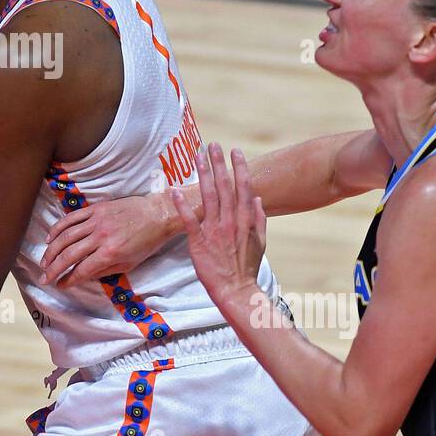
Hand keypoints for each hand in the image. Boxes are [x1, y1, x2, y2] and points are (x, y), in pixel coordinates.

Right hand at [40, 194, 170, 285]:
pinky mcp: (95, 209)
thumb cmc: (147, 242)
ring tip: (44, 262)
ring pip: (66, 237)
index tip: (60, 286)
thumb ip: (105, 270)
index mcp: (110, 253)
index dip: (68, 280)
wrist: (157, 214)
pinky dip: (58, 229)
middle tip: (45, 278)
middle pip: (69, 255)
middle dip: (54, 269)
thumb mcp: (130, 263)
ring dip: (51, 251)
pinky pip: (71, 219)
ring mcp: (96, 221)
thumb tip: (85, 275)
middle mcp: (100, 237)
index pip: (82, 270)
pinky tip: (49, 238)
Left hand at [171, 144, 266, 306]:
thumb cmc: (247, 267)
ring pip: (208, 197)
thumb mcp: (260, 242)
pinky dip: (182, 205)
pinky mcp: (199, 242)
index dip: (239, 167)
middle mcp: (230, 221)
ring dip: (203, 175)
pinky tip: (174, 190)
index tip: (235, 151)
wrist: (236, 290)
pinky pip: (189, 220)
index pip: (243, 187)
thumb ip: (259, 219)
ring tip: (197, 156)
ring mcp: (214, 231)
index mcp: (245, 220)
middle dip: (218, 164)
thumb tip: (257, 198)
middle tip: (213, 145)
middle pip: (224, 186)